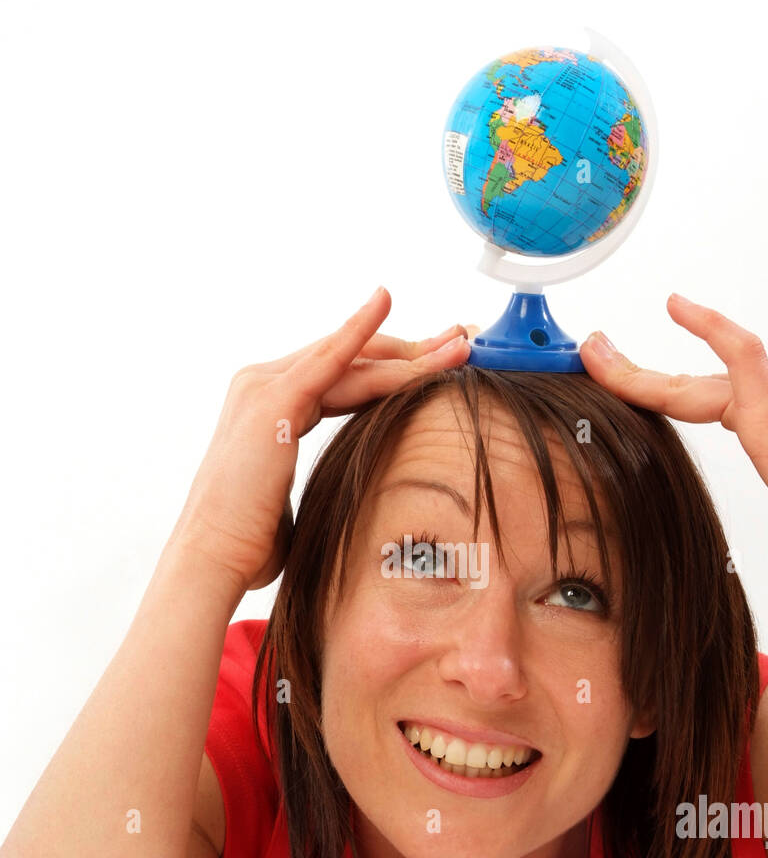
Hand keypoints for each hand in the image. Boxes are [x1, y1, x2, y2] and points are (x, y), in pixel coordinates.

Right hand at [168, 287, 470, 593]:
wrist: (213, 556)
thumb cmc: (249, 544)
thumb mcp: (292, 504)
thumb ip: (318, 486)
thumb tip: (349, 508)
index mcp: (271, 408)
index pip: (344, 375)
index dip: (394, 367)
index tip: (440, 363)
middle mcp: (264, 385)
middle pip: (354, 358)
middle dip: (413, 349)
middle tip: (464, 340)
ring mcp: (265, 387)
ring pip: (354, 361)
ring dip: (412, 350)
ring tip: (461, 342)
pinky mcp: (273, 399)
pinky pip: (328, 357)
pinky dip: (358, 328)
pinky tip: (385, 300)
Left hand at [579, 295, 767, 597]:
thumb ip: (766, 442)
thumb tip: (748, 435)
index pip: (707, 381)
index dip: (652, 379)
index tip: (611, 365)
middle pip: (693, 378)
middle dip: (632, 368)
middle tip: (590, 349)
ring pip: (695, 379)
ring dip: (634, 372)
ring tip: (595, 353)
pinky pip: (741, 355)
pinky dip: (709, 328)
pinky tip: (678, 308)